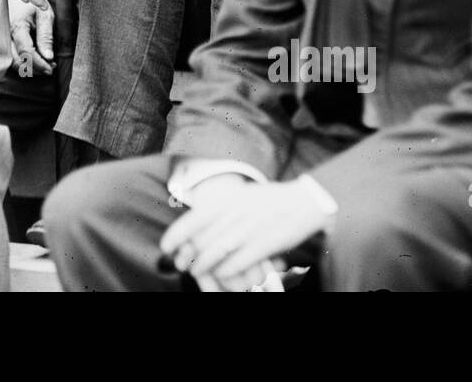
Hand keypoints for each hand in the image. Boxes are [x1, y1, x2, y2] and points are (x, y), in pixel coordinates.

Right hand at [8, 0, 53, 75]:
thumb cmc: (36, 2)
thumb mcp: (45, 15)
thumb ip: (46, 36)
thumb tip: (48, 57)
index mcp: (17, 26)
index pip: (26, 52)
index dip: (39, 63)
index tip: (51, 68)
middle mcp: (6, 34)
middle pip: (17, 61)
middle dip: (34, 69)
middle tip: (49, 69)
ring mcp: (3, 38)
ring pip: (12, 61)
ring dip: (29, 68)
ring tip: (45, 65)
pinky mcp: (4, 40)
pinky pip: (11, 57)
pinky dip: (23, 62)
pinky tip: (36, 60)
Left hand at [160, 175, 330, 291]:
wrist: (305, 201)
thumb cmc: (270, 200)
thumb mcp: (242, 196)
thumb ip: (221, 207)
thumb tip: (194, 215)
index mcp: (228, 199)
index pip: (192, 218)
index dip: (175, 235)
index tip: (166, 247)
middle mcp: (235, 213)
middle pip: (201, 239)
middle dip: (188, 256)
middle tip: (183, 264)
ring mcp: (249, 229)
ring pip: (216, 253)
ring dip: (203, 266)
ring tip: (197, 271)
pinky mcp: (264, 245)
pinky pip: (237, 262)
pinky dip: (226, 272)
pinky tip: (222, 275)